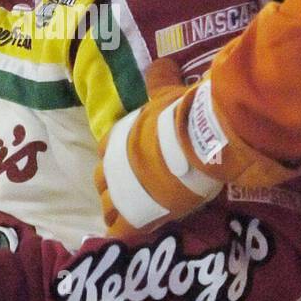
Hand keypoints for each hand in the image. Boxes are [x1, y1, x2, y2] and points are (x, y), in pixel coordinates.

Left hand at [95, 58, 222, 240]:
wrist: (198, 142)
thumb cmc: (181, 116)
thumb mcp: (167, 91)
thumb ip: (160, 78)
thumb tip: (162, 62)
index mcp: (118, 138)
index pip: (105, 150)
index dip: (116, 157)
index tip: (129, 161)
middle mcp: (112, 166)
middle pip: (102, 180)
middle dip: (114, 185)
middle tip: (133, 190)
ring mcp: (121, 194)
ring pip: (108, 208)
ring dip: (118, 211)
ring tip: (134, 216)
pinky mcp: (135, 217)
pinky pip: (122, 232)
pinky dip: (126, 235)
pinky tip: (134, 238)